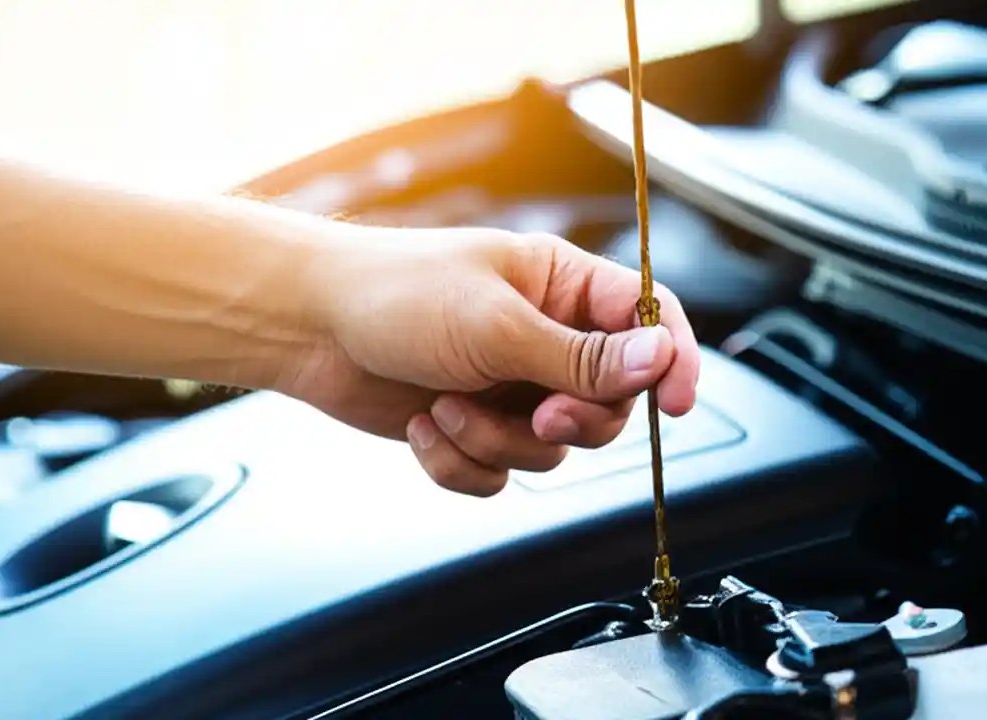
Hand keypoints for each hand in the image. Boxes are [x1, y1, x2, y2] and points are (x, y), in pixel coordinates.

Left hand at [283, 226, 699, 495]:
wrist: (308, 328)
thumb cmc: (394, 293)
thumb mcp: (496, 324)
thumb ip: (580, 355)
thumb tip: (658, 361)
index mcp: (562, 288)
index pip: (649, 320)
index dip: (673, 361)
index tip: (678, 404)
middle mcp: (545, 337)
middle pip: (608, 403)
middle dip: (570, 421)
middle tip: (537, 417)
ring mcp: (510, 386)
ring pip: (551, 450)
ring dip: (496, 441)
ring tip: (447, 405)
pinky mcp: (473, 426)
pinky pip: (499, 474)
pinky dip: (462, 461)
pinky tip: (424, 426)